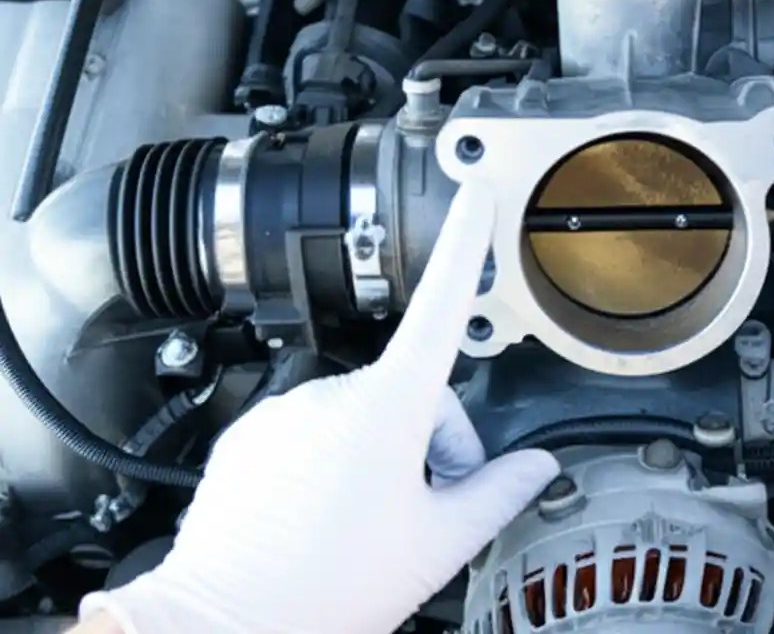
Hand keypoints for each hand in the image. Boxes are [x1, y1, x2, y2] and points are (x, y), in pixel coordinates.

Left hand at [78, 186, 559, 633]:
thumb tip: (534, 470)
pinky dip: (332, 460)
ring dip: (383, 452)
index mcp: (386, 408)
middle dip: (436, 441)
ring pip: (363, 412)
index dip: (466, 245)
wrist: (225, 621)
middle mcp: (329, 394)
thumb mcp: (437, 544)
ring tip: (373, 522)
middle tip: (432, 505)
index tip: (475, 195)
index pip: (441, 307)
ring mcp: (284, 413)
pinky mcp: (251, 436)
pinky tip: (329, 517)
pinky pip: (311, 430)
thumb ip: (497, 494)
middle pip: (414, 392)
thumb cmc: (324, 588)